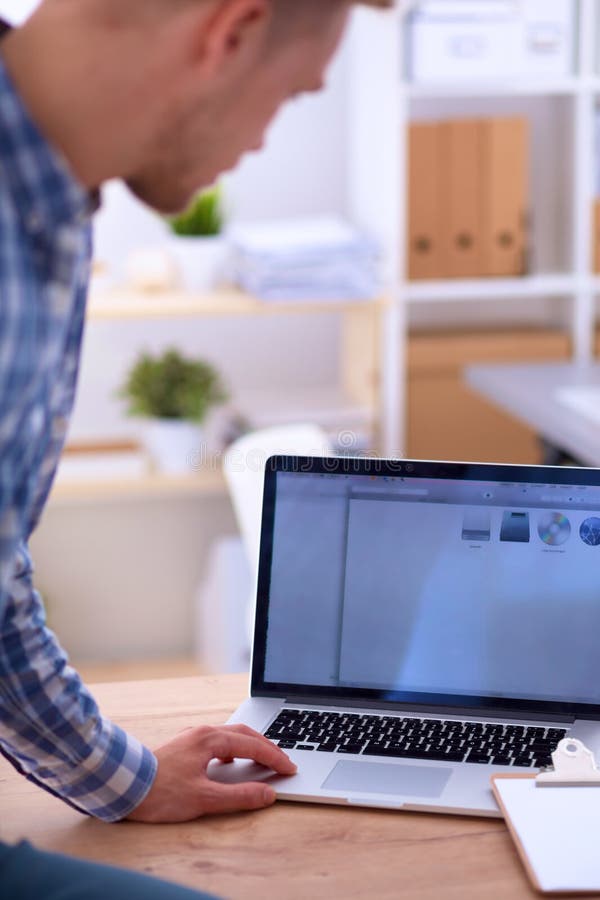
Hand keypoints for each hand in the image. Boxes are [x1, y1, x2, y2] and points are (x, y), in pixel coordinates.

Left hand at [126, 724, 296, 822]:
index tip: (289, 769)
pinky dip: (233, 748)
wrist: (123, 785)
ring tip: (263, 760)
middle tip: (283, 761)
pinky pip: (217, 741)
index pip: (252, 745)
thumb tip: (266, 794)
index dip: (274, 758)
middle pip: (244, 733)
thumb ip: (238, 796)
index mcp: (210, 739)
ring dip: (250, 745)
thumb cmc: (160, 792)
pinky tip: (230, 762)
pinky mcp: (183, 746)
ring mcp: (191, 737)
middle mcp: (202, 732)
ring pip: (230, 735)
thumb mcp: (203, 798)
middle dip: (266, 746)